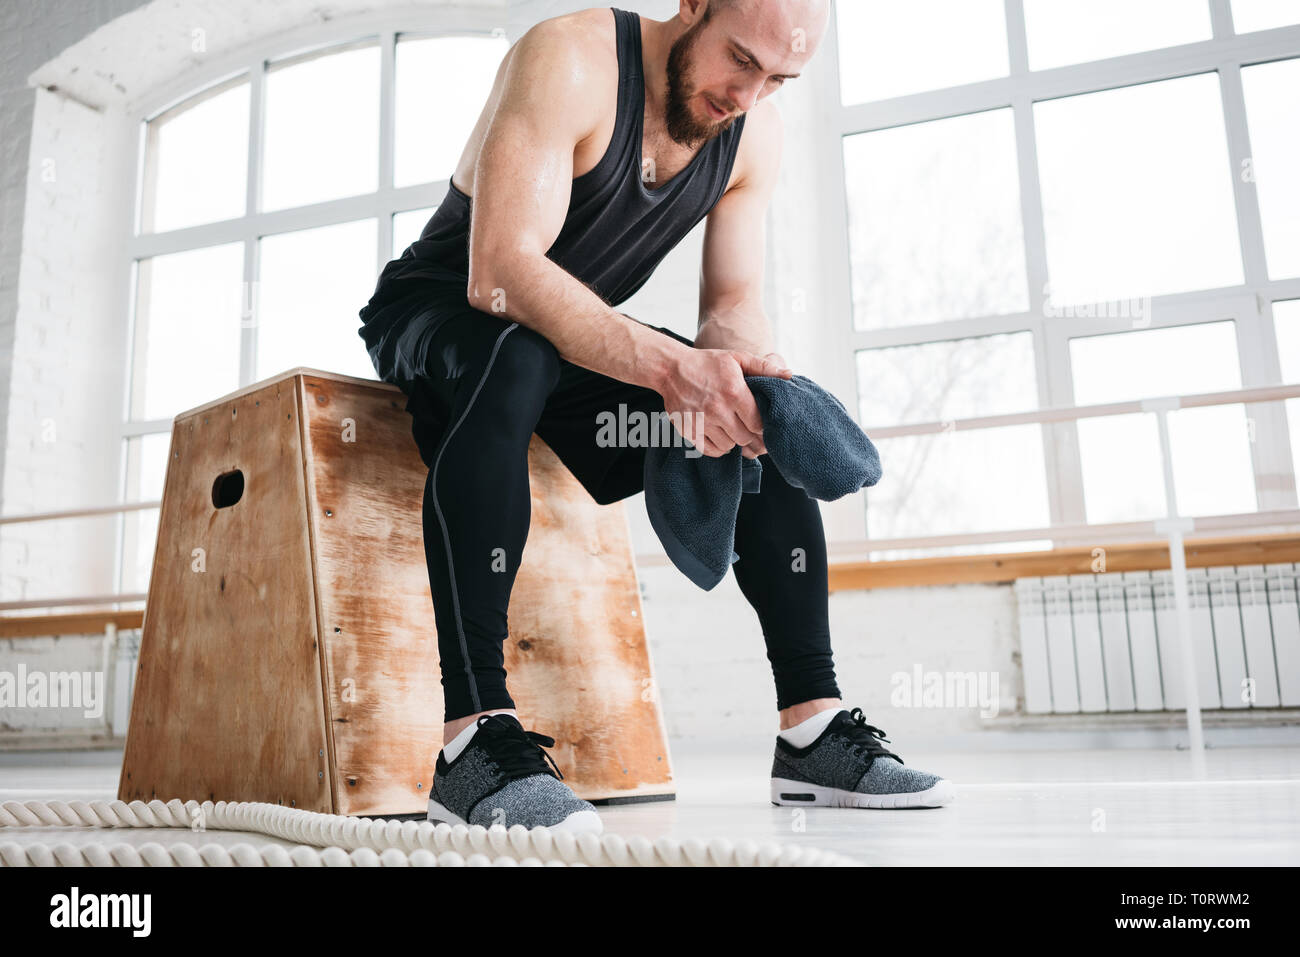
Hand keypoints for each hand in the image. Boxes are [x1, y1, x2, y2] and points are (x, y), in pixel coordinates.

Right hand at [658, 348, 791, 457]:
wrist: (671, 368)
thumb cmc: (708, 363)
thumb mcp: (737, 358)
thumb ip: (764, 367)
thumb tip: (789, 375)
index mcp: (734, 392)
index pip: (758, 423)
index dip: (762, 426)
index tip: (762, 424)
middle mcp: (718, 409)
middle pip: (745, 438)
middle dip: (750, 435)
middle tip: (750, 430)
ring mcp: (702, 422)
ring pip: (729, 445)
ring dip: (734, 440)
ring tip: (733, 429)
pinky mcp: (689, 430)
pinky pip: (711, 450)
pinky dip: (719, 447)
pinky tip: (721, 436)